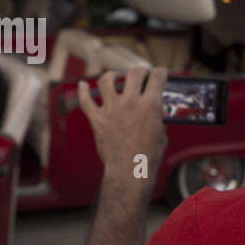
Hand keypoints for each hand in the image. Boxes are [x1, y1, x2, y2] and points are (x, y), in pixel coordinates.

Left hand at [77, 67, 167, 189]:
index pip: (157, 77)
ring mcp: (112, 110)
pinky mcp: (97, 120)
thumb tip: (154, 113)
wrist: (130, 173)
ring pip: (107, 81)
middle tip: (141, 74)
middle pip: (134, 73)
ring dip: (112, 76)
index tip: (159, 73)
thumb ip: (157, 119)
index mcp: (150, 106)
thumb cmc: (148, 158)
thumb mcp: (161, 135)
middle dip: (140, 71)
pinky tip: (82, 85)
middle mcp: (130, 103)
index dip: (160, 72)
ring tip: (115, 77)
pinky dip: (83, 91)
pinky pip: (86, 101)